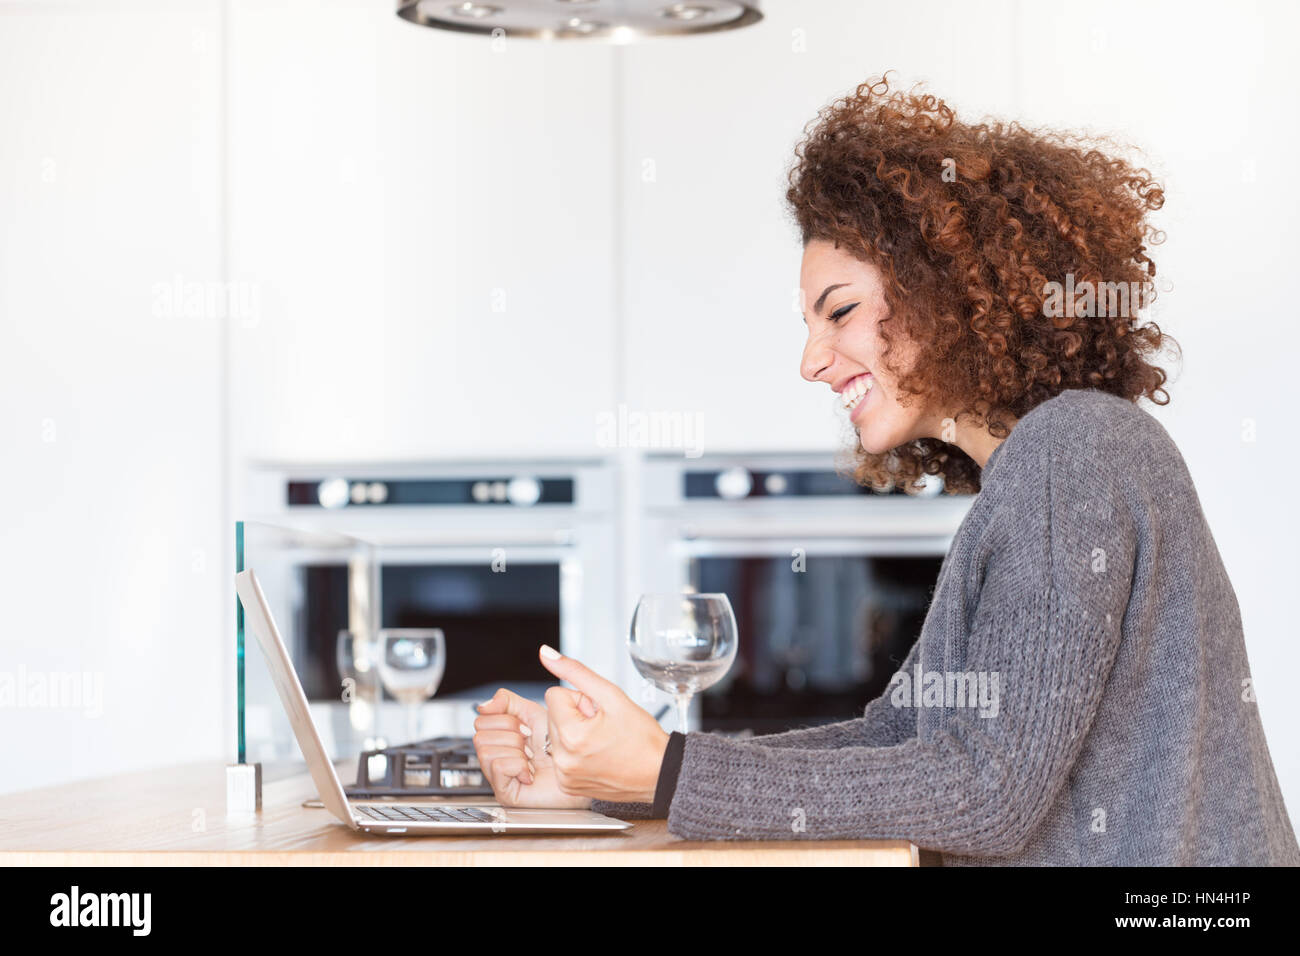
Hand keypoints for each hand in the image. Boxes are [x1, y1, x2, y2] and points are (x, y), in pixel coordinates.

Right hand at [473, 687, 593, 808]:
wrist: (578, 767)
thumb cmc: (560, 746)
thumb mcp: (533, 714)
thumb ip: (507, 702)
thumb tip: (483, 706)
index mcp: (499, 737)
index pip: (481, 720)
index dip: (505, 720)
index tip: (524, 728)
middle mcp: (495, 756)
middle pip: (479, 736)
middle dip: (511, 736)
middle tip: (528, 745)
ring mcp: (498, 777)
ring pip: (486, 751)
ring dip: (516, 752)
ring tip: (530, 760)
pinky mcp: (504, 793)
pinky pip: (498, 767)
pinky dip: (518, 766)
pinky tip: (530, 773)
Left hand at [539, 644, 670, 804]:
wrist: (659, 773)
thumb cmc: (642, 738)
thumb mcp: (612, 695)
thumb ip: (576, 671)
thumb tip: (546, 654)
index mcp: (571, 736)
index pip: (554, 695)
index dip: (580, 699)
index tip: (598, 713)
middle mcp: (563, 760)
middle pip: (553, 715)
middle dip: (576, 716)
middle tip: (603, 728)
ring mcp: (564, 776)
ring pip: (555, 736)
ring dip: (575, 734)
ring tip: (602, 742)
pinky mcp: (568, 786)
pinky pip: (560, 756)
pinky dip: (575, 753)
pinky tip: (597, 756)